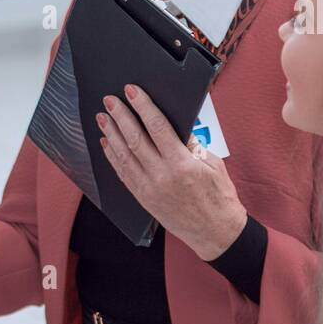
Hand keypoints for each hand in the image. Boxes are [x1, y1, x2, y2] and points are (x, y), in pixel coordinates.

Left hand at [97, 84, 246, 259]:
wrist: (215, 232)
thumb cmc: (219, 196)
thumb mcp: (212, 164)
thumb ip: (192, 144)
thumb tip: (175, 125)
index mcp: (182, 164)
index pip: (157, 127)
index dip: (142, 107)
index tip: (132, 91)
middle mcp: (161, 176)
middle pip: (134, 139)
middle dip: (120, 116)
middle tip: (109, 100)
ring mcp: (149, 189)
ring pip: (124, 155)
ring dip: (111, 134)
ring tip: (103, 117)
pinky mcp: (143, 198)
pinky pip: (123, 173)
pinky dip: (113, 156)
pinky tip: (107, 143)